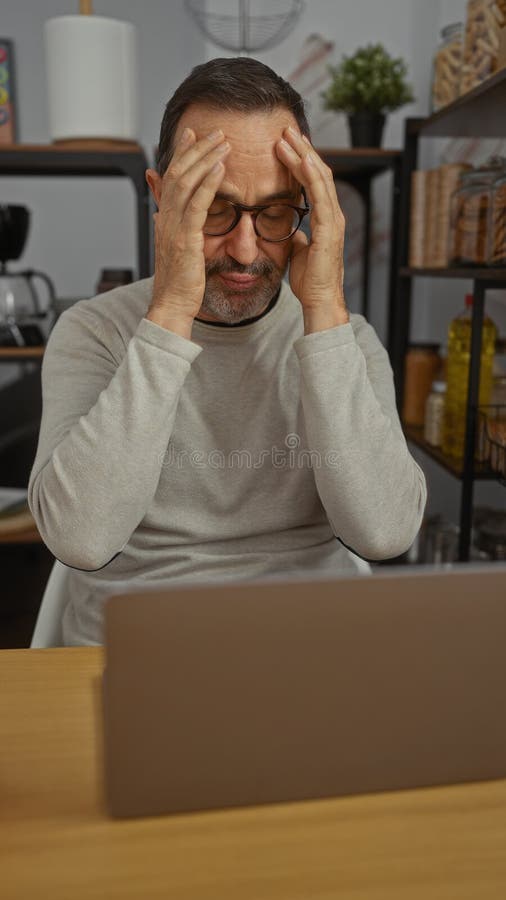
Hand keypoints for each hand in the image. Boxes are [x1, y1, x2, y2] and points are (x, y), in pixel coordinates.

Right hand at [146, 128, 229, 335]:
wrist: (173, 307)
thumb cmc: (181, 284)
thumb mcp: (177, 249)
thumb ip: (173, 225)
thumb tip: (161, 209)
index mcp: (165, 220)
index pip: (171, 177)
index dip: (181, 154)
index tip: (193, 134)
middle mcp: (166, 219)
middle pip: (178, 172)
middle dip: (197, 149)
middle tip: (215, 131)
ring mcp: (174, 228)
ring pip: (187, 182)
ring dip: (206, 158)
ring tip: (223, 142)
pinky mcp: (186, 239)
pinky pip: (198, 204)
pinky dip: (208, 182)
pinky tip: (221, 168)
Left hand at [276, 128, 348, 330]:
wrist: (319, 301)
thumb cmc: (309, 281)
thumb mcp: (300, 251)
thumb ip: (300, 236)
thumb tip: (294, 230)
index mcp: (325, 219)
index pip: (313, 181)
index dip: (301, 161)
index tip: (285, 144)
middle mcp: (333, 214)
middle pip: (319, 172)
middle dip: (302, 149)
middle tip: (286, 128)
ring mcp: (334, 220)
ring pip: (321, 178)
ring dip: (304, 155)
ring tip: (288, 136)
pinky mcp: (330, 228)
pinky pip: (321, 195)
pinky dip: (312, 174)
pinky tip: (303, 158)